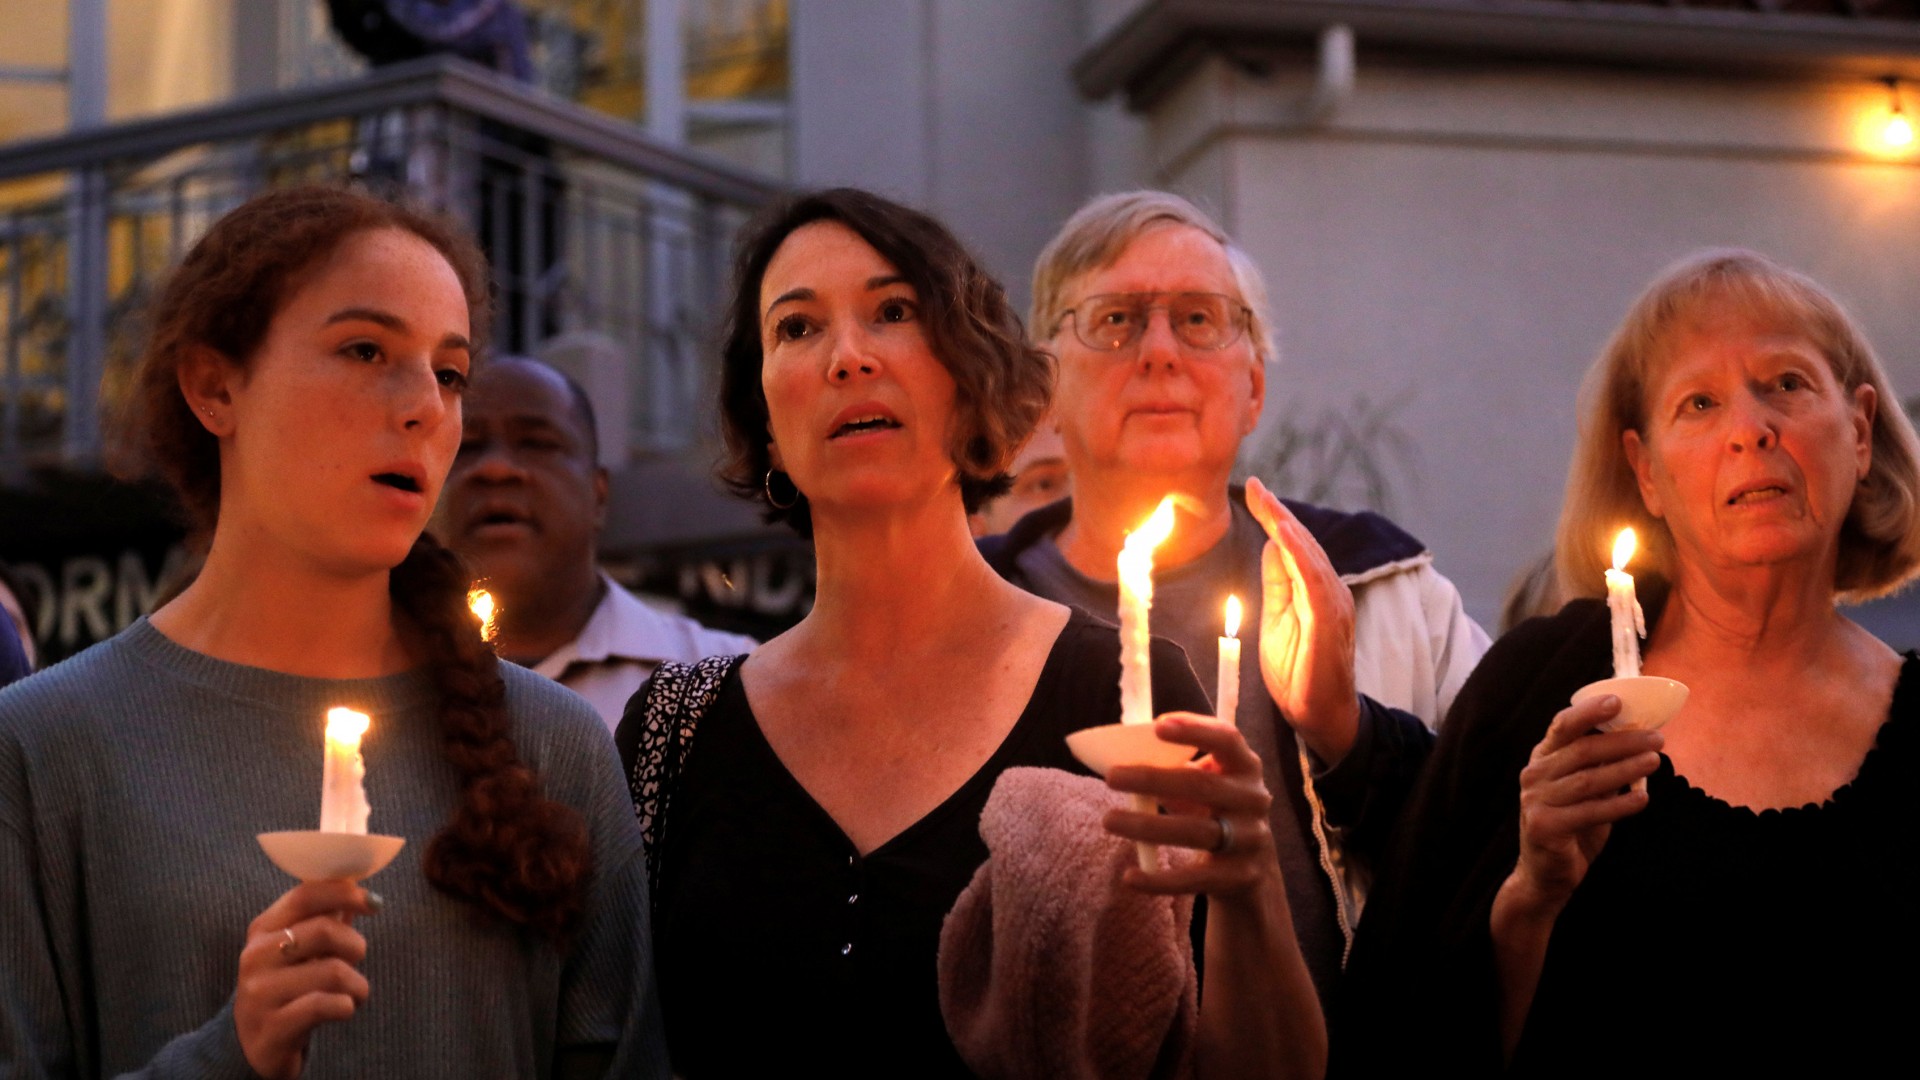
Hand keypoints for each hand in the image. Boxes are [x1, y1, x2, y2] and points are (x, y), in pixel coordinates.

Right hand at [234, 880, 379, 1079]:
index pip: (305, 895)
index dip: (345, 893)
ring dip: (358, 984)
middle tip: (357, 960)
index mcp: (263, 929)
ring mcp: (259, 993)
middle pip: (325, 930)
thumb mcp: (297, 949)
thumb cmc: (286, 986)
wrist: (250, 1043)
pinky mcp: (271, 1027)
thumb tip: (358, 888)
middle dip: (355, 945)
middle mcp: (256, 956)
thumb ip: (323, 917)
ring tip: (354, 992)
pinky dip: (347, 1006)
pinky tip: (344, 1008)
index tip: (374, 903)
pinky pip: (326, 1006)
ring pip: (333, 972)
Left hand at [1103, 712, 1279, 908]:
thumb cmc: (1216, 811)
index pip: (1226, 739)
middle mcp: (1253, 800)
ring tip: (1109, 820)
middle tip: (1110, 777)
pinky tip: (1130, 877)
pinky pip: (1193, 878)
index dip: (1195, 730)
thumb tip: (1122, 762)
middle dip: (1153, 779)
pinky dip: (1159, 879)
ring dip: (1147, 826)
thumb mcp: (1206, 785)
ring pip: (1195, 832)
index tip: (1158, 726)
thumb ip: (1176, 770)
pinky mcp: (1238, 876)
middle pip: (1202, 786)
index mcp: (1245, 767)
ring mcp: (1249, 839)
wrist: (1253, 868)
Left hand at [1244, 476, 1359, 763]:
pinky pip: (1315, 583)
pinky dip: (1300, 557)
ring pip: (1312, 558)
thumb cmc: (1299, 672)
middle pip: (1303, 544)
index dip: (1273, 518)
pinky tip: (1284, 538)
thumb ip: (1277, 584)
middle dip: (1278, 514)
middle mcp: (1330, 592)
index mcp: (1314, 591)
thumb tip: (1270, 545)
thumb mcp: (1277, 620)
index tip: (1254, 490)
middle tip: (1256, 486)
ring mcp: (1334, 606)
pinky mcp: (1330, 624)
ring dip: (1290, 529)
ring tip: (1269, 504)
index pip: (1293, 547)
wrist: (1320, 716)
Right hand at [1505, 694, 1662, 918]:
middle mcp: (1535, 775)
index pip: (1563, 726)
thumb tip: (1639, 738)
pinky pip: (1590, 812)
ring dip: (1626, 768)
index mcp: (1542, 759)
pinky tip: (1643, 798)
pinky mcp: (1546, 827)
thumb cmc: (1571, 825)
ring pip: (1589, 780)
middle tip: (1657, 739)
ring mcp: (1536, 801)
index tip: (1618, 700)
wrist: (1545, 875)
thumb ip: (1599, 766)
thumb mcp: (1583, 790)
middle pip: (1582, 750)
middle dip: (1623, 741)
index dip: (1589, 711)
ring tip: (1656, 761)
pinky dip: (1620, 805)